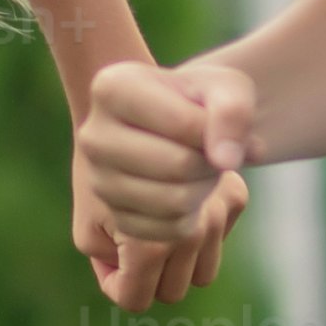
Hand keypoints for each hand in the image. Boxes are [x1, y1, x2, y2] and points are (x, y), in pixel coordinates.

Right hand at [78, 57, 257, 302]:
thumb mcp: (224, 88)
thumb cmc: (196, 103)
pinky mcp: (105, 224)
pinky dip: (188, 223)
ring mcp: (96, 182)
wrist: (163, 128)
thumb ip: (232, 111)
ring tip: (201, 176)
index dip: (217, 132)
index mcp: (113, 88)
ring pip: (172, 207)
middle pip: (177, 168)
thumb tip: (226, 160)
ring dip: (204, 197)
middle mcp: (93, 136)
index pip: (183, 123)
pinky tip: (187, 198)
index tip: (219, 129)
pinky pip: (163, 237)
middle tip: (213, 158)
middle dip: (211, 167)